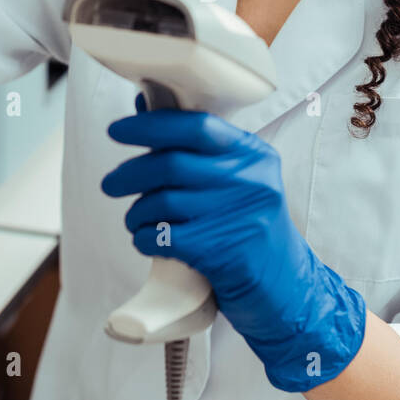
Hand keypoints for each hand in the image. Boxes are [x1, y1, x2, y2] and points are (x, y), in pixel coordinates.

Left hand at [101, 98, 365, 390]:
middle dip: (129, 173)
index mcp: (254, 154)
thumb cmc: (252, 231)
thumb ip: (198, 150)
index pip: (196, 125)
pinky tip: (147, 240)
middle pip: (171, 163)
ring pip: (162, 201)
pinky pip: (164, 236)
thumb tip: (142, 108)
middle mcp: (251, 180)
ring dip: (137, 212)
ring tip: (136, 221)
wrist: (289, 291)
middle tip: (110, 183)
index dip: (149, 125)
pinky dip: (145, 238)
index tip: (117, 130)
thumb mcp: (240, 182)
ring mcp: (239, 216)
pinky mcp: (224, 252)